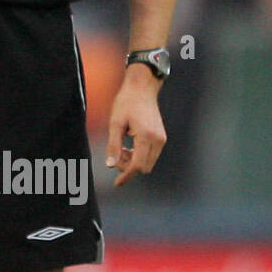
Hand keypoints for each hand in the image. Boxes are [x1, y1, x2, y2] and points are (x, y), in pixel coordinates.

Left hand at [106, 67, 166, 187]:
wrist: (142, 89)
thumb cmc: (126, 103)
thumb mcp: (115, 123)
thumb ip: (113, 145)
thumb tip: (110, 165)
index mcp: (146, 136)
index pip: (138, 165)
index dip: (126, 175)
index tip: (117, 183)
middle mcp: (157, 140)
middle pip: (144, 167)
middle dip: (129, 167)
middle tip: (115, 156)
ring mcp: (161, 139)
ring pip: (148, 163)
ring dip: (134, 162)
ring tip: (121, 149)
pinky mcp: (161, 137)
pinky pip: (151, 155)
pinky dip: (139, 156)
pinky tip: (129, 147)